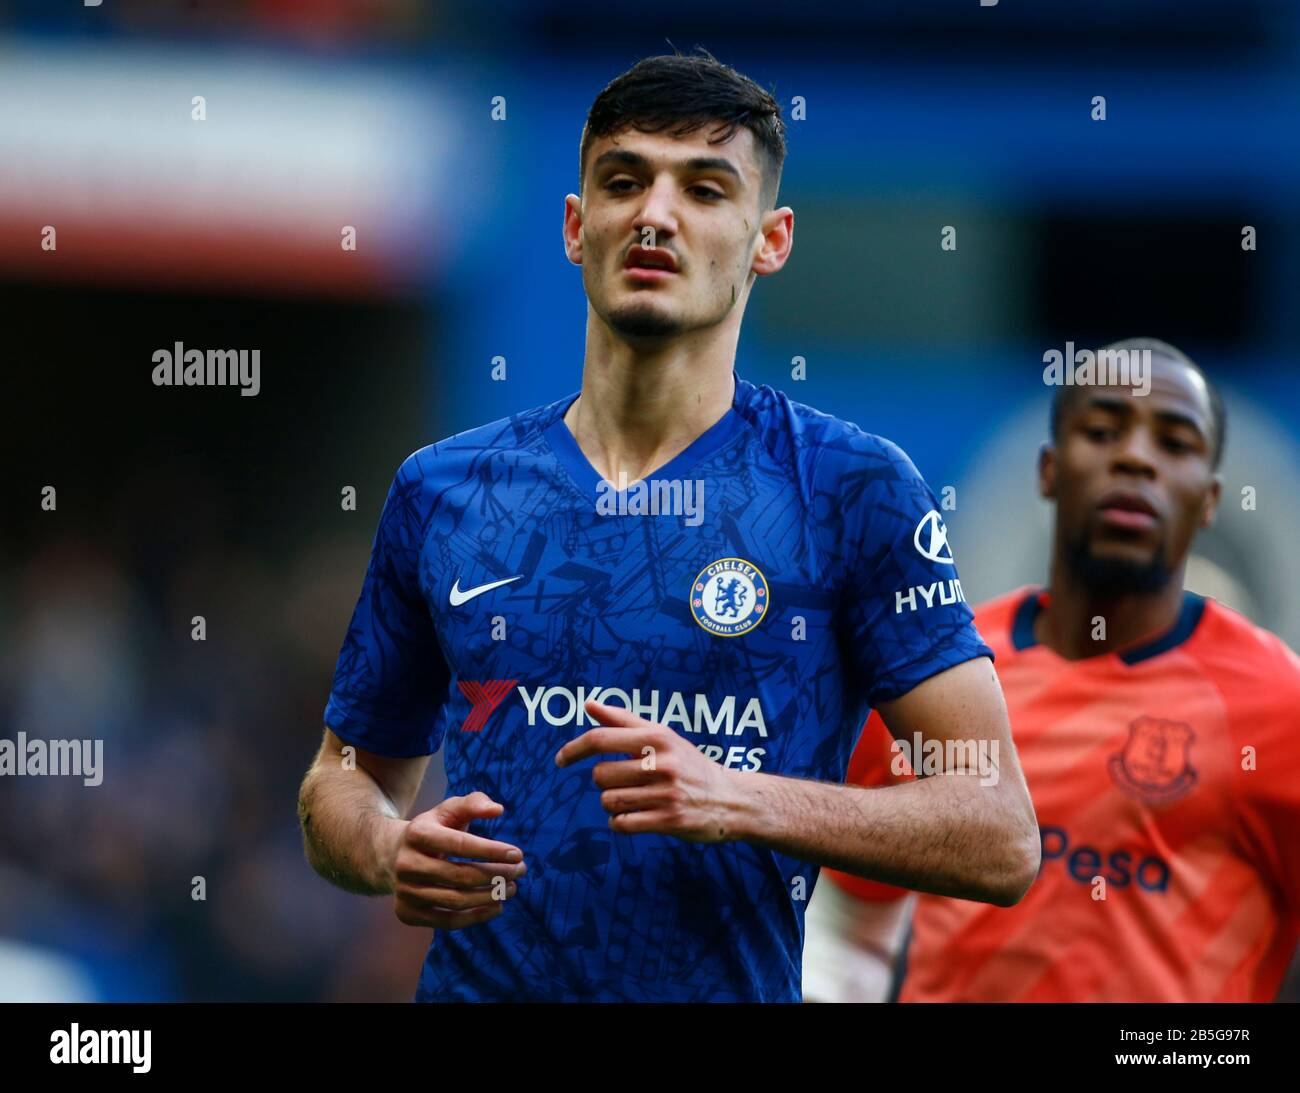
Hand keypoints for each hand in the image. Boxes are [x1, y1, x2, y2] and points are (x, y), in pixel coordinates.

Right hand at [390, 792, 526, 929]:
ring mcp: (405, 891)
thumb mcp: (448, 810)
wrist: (392, 855)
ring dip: (490, 896)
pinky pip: (446, 921)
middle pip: (460, 875)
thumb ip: (473, 803)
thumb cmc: (432, 830)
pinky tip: (496, 906)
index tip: (517, 854)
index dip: (492, 850)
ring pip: (455, 900)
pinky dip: (475, 917)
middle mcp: (406, 864)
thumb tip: (497, 810)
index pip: (460, 844)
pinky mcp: (407, 913)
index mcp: (417, 833)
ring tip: (511, 888)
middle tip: (520, 871)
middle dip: (496, 874)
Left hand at [555, 699, 745, 842]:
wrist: (732, 799)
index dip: (573, 749)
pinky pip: (621, 824)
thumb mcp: (663, 736)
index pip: (600, 739)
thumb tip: (588, 704)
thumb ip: (623, 720)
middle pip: (600, 775)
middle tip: (626, 782)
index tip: (559, 760)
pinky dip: (621, 822)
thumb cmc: (689, 764)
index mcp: (657, 737)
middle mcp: (661, 763)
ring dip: (612, 803)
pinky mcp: (669, 821)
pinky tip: (637, 817)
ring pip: (608, 801)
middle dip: (604, 781)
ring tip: (633, 799)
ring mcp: (666, 793)